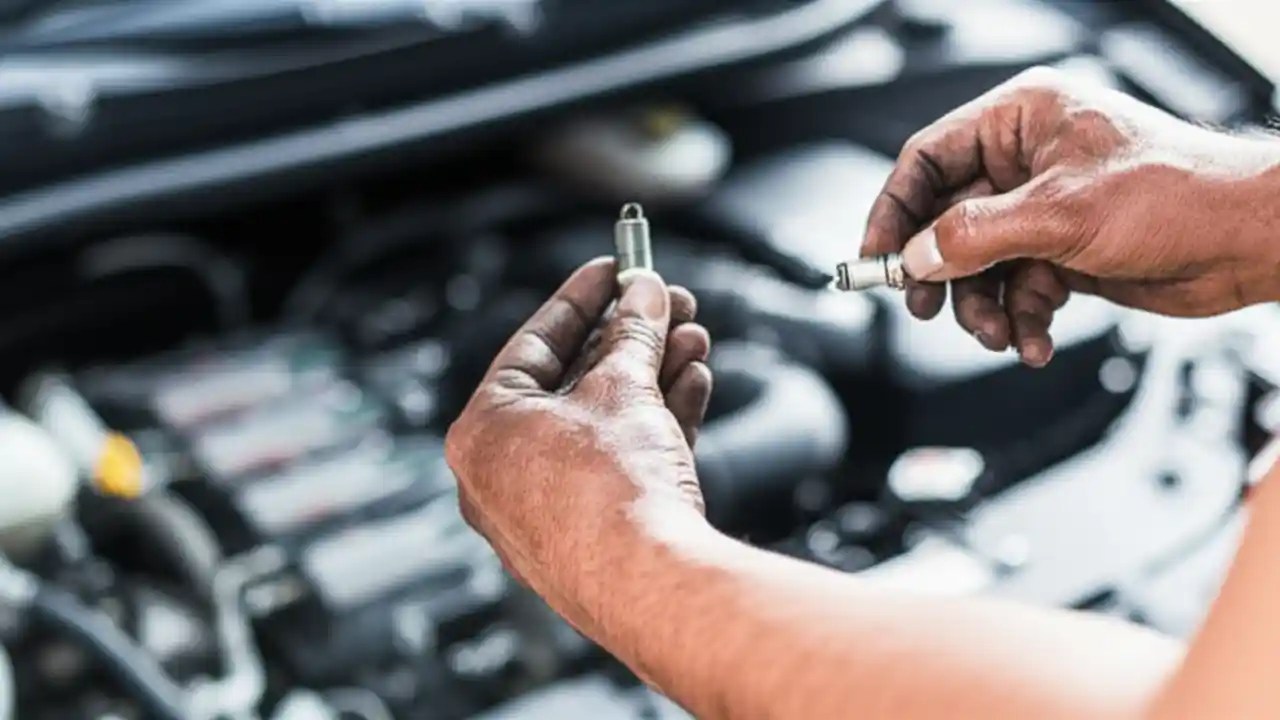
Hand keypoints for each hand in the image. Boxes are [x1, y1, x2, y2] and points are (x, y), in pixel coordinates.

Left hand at [445, 258, 712, 632]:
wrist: (650, 585)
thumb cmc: (612, 487)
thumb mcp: (622, 387)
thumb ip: (632, 333)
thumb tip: (646, 293)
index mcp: (481, 432)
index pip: (533, 345)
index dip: (581, 298)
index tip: (615, 267)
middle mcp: (502, 475)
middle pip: (573, 384)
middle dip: (629, 339)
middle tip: (669, 301)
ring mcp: (547, 512)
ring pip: (604, 425)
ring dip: (653, 375)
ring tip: (696, 336)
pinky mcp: (592, 539)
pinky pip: (619, 465)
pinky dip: (655, 423)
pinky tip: (696, 382)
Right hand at [864, 66, 1279, 366]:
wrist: (1244, 241)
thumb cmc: (1176, 194)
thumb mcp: (1060, 213)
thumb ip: (976, 235)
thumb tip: (917, 255)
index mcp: (1020, 121)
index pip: (927, 160)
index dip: (894, 210)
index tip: (875, 258)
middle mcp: (1025, 161)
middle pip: (946, 220)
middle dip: (941, 272)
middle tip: (926, 306)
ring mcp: (1043, 208)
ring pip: (978, 265)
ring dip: (983, 307)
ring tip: (1000, 333)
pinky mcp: (1062, 250)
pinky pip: (1016, 289)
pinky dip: (1020, 320)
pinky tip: (1033, 341)